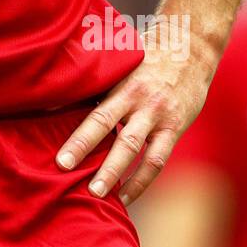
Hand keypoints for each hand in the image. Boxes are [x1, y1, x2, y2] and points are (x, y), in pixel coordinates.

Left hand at [54, 20, 218, 205]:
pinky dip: (141, 181)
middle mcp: (142, 102)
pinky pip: (157, 160)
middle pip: (117, 135)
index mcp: (124, 86)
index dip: (79, 138)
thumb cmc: (145, 56)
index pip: (98, 116)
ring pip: (138, 151)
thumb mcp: (121, 64)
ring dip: (117, 175)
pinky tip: (126, 197)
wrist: (191, 50)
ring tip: (97, 196)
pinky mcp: (175, 128)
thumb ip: (98, 84)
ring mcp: (160, 117)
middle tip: (66, 173)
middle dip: (92, 156)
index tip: (60, 158)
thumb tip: (56, 99)